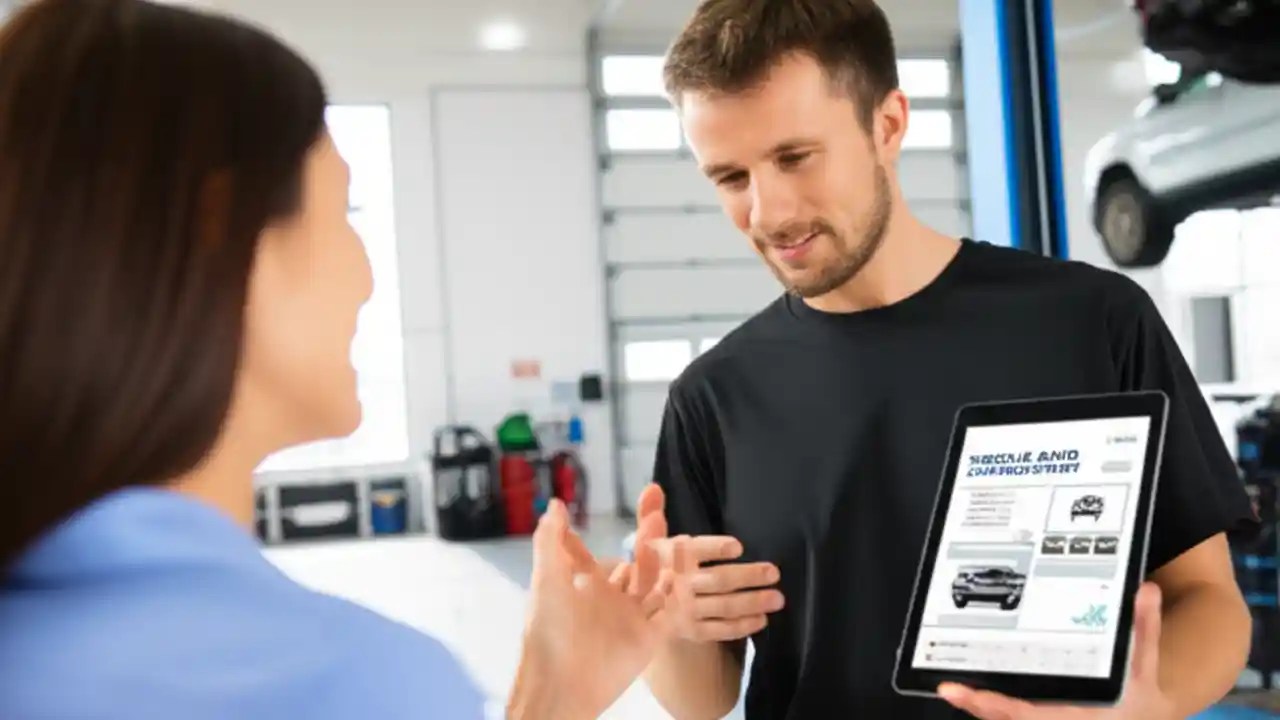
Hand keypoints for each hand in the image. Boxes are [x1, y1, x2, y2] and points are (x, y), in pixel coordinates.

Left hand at [511, 499, 674, 719]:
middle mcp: (611, 601)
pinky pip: (671, 615)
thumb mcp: (547, 578)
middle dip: (648, 538)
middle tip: (657, 513)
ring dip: (670, 564)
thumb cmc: (549, 630)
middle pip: (638, 564)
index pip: (597, 557)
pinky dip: (680, 597)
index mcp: (585, 588)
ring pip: (658, 585)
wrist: (562, 682)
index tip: (638, 501)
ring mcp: (632, 620)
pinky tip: (686, 576)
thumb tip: (554, 503)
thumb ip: (550, 540)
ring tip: (682, 540)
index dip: (619, 529)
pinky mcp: (649, 640)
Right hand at [632, 485, 785, 643]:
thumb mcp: (647, 540)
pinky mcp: (691, 631)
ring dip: (753, 602)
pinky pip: (720, 630)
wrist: (634, 610)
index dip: (715, 548)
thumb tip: (653, 487)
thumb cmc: (651, 567)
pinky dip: (741, 626)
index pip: (694, 550)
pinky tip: (762, 620)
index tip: (738, 547)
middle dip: (748, 576)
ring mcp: (684, 610)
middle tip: (774, 572)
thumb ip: (650, 512)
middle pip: (718, 580)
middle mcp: (677, 584)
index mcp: (670, 556)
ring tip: (777, 598)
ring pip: (724, 606)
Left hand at [938, 583, 1176, 719]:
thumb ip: (1144, 628)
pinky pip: (1014, 716)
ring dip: (980, 707)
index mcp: (1075, 716)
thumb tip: (1144, 590)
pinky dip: (992, 706)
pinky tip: (973, 690)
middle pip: (1006, 718)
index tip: (964, 693)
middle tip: (950, 689)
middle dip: (978, 706)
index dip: (992, 704)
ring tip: (954, 689)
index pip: (1023, 713)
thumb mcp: (1145, 665)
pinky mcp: (1042, 718)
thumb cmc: (1142, 699)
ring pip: (1005, 719)